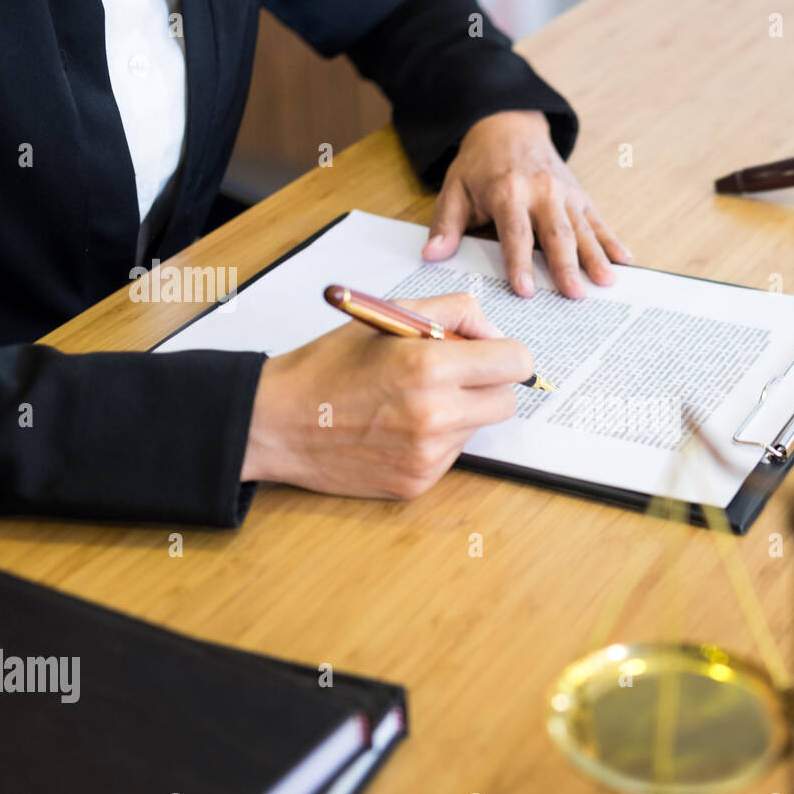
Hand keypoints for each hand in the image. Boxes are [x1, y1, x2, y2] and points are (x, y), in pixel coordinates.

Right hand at [241, 294, 531, 498]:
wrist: (277, 423)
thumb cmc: (329, 365)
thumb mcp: (388, 315)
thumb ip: (452, 312)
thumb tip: (492, 332)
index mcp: (429, 366)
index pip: (516, 362)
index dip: (505, 354)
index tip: (487, 353)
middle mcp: (435, 415)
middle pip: (507, 401)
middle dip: (488, 384)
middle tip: (452, 376)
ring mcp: (429, 455)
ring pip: (478, 428)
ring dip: (459, 412)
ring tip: (410, 402)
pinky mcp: (419, 482)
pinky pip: (452, 455)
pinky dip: (436, 439)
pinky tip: (397, 428)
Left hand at [423, 109, 630, 298]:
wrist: (509, 125)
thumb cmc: (480, 165)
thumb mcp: (454, 189)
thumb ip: (446, 224)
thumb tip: (432, 255)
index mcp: (507, 191)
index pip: (515, 233)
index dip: (520, 263)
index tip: (526, 291)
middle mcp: (540, 191)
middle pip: (555, 234)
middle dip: (566, 265)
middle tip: (575, 294)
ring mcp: (564, 193)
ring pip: (582, 229)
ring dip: (596, 256)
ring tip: (607, 281)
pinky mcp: (579, 195)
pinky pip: (597, 220)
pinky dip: (611, 240)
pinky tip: (624, 259)